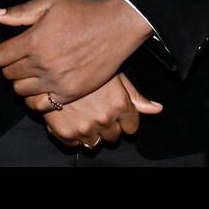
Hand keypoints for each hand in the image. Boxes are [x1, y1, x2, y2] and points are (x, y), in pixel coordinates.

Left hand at [0, 0, 151, 106]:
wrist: (116, 28)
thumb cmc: (84, 13)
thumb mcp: (51, 3)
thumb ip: (21, 12)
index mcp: (34, 41)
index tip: (2, 53)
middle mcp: (42, 64)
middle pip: (8, 75)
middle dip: (9, 67)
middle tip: (19, 60)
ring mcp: (55, 81)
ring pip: (20, 91)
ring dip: (21, 82)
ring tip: (31, 73)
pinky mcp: (69, 93)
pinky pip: (39, 106)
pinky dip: (35, 99)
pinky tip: (41, 88)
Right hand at [43, 72, 162, 147]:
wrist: (51, 64)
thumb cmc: (85, 63)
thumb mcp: (114, 73)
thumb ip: (135, 95)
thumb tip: (157, 109)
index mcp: (120, 105)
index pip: (132, 127)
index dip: (125, 119)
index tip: (116, 111)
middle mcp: (105, 119)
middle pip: (114, 136)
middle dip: (109, 126)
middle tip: (98, 110)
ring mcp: (85, 128)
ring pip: (95, 143)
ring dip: (92, 132)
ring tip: (84, 113)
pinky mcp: (65, 133)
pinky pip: (75, 144)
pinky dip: (74, 135)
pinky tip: (71, 118)